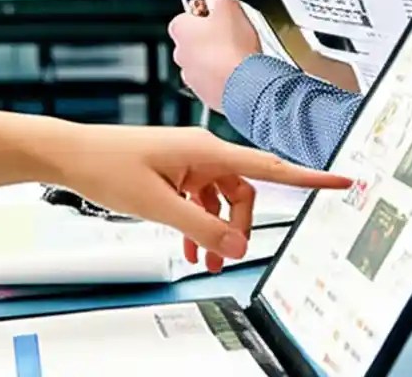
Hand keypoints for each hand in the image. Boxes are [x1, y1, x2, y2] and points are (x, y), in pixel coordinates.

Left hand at [60, 125, 351, 270]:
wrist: (70, 155)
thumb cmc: (106, 165)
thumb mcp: (159, 205)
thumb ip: (201, 228)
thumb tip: (235, 245)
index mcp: (205, 150)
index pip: (268, 166)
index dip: (308, 175)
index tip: (341, 179)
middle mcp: (200, 152)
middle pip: (243, 192)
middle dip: (238, 226)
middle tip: (227, 254)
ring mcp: (185, 161)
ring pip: (219, 200)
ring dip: (215, 230)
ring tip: (205, 260)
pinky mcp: (171, 171)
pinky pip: (198, 200)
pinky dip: (197, 223)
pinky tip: (188, 245)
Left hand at [168, 0, 260, 111]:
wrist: (246, 86)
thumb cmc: (234, 48)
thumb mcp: (227, 5)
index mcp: (180, 30)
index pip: (190, 14)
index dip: (209, 12)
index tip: (223, 14)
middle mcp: (180, 53)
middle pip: (196, 36)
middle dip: (213, 34)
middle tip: (233, 33)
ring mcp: (191, 74)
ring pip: (205, 58)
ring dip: (218, 54)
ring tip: (238, 52)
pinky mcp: (204, 91)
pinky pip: (213, 78)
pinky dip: (224, 74)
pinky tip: (238, 70)